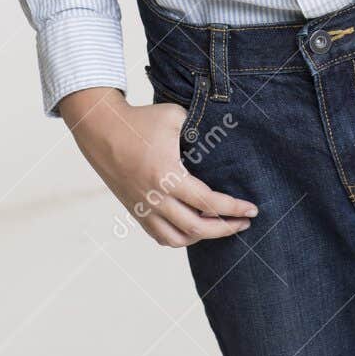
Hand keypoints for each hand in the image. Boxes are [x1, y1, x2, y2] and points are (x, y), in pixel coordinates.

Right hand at [58, 88, 257, 247]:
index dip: (234, 209)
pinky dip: (180, 238)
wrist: (102, 130)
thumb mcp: (176, 116)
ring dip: (203, 237)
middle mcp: (156, 198)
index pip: (208, 203)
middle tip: (244, 223)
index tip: (252, 210)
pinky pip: (161, 236)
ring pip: (179, 239)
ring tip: (221, 227)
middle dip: (226, 229)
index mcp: (168, 176)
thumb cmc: (141, 120)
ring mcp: (144, 207)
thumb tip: (220, 138)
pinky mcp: (136, 210)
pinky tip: (193, 229)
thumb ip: (199, 129)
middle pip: (198, 228)